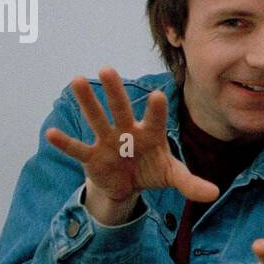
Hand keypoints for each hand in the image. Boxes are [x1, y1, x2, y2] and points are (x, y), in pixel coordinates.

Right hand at [45, 67, 219, 206]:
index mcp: (151, 133)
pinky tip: (50, 133)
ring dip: (87, 103)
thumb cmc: (152, 170)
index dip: (156, 110)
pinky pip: (78, 149)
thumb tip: (214, 194)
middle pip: (121, 109)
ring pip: (97, 119)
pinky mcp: (93, 157)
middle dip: (115, 92)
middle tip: (107, 69)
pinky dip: (65, 143)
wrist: (128, 183)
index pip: (155, 119)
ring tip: (76, 80)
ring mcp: (108, 142)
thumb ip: (191, 183)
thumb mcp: (172, 177)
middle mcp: (127, 131)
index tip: (158, 95)